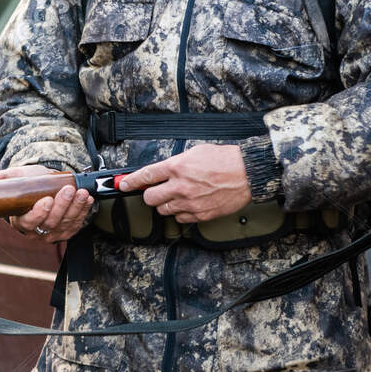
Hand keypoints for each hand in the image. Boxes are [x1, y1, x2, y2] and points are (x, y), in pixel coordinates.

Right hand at [0, 164, 94, 243]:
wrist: (45, 187)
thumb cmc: (29, 184)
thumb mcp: (15, 178)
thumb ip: (1, 179)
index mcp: (20, 221)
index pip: (29, 222)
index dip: (38, 213)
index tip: (47, 200)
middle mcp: (36, 231)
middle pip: (51, 223)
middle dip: (62, 206)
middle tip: (68, 190)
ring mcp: (53, 233)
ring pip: (66, 224)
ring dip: (75, 207)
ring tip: (81, 192)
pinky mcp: (67, 231)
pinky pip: (77, 224)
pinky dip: (83, 211)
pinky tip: (87, 199)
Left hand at [117, 144, 249, 223]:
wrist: (247, 174)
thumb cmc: (224, 160)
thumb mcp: (195, 152)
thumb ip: (175, 163)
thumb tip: (161, 171)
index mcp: (177, 167)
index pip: (145, 176)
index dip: (130, 182)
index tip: (123, 185)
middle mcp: (180, 186)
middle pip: (149, 198)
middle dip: (150, 194)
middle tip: (156, 191)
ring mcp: (189, 203)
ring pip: (163, 210)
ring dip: (165, 204)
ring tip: (177, 196)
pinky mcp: (199, 215)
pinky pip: (179, 219)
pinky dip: (180, 213)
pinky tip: (188, 204)